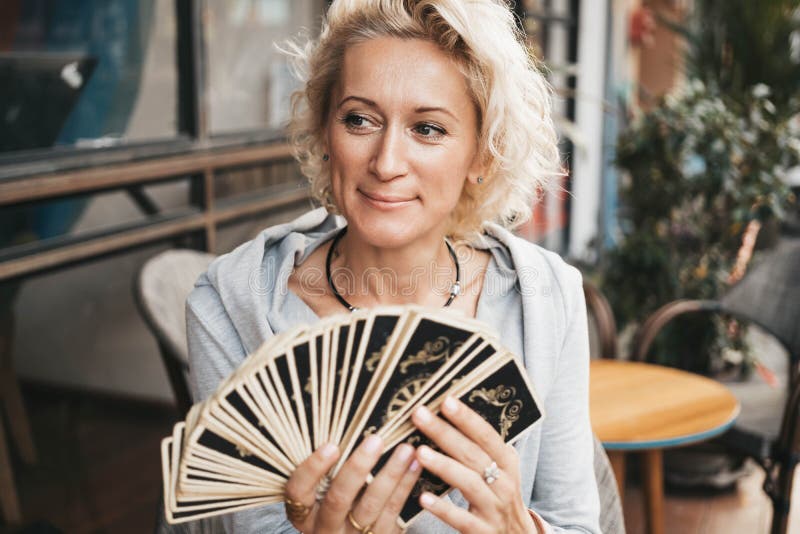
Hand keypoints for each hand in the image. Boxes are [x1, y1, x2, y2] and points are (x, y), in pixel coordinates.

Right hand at [283, 435, 421, 532]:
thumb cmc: (336, 507)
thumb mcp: (321, 495)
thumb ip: (326, 470)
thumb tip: (344, 423)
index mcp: (305, 514)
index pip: (298, 491)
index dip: (312, 469)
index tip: (331, 445)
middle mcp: (325, 527)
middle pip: (338, 498)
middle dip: (358, 468)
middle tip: (376, 440)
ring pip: (371, 505)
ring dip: (390, 474)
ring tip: (406, 449)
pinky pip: (393, 511)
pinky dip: (405, 485)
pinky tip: (414, 464)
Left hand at [411, 397, 537, 533]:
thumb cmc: (499, 496)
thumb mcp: (500, 469)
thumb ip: (481, 447)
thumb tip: (451, 411)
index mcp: (507, 462)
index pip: (486, 435)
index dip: (467, 418)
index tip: (445, 401)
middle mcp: (504, 483)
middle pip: (472, 454)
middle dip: (444, 433)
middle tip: (419, 415)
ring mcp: (494, 508)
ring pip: (469, 483)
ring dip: (444, 466)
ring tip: (419, 452)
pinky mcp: (483, 532)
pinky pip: (462, 519)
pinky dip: (443, 508)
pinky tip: (423, 498)